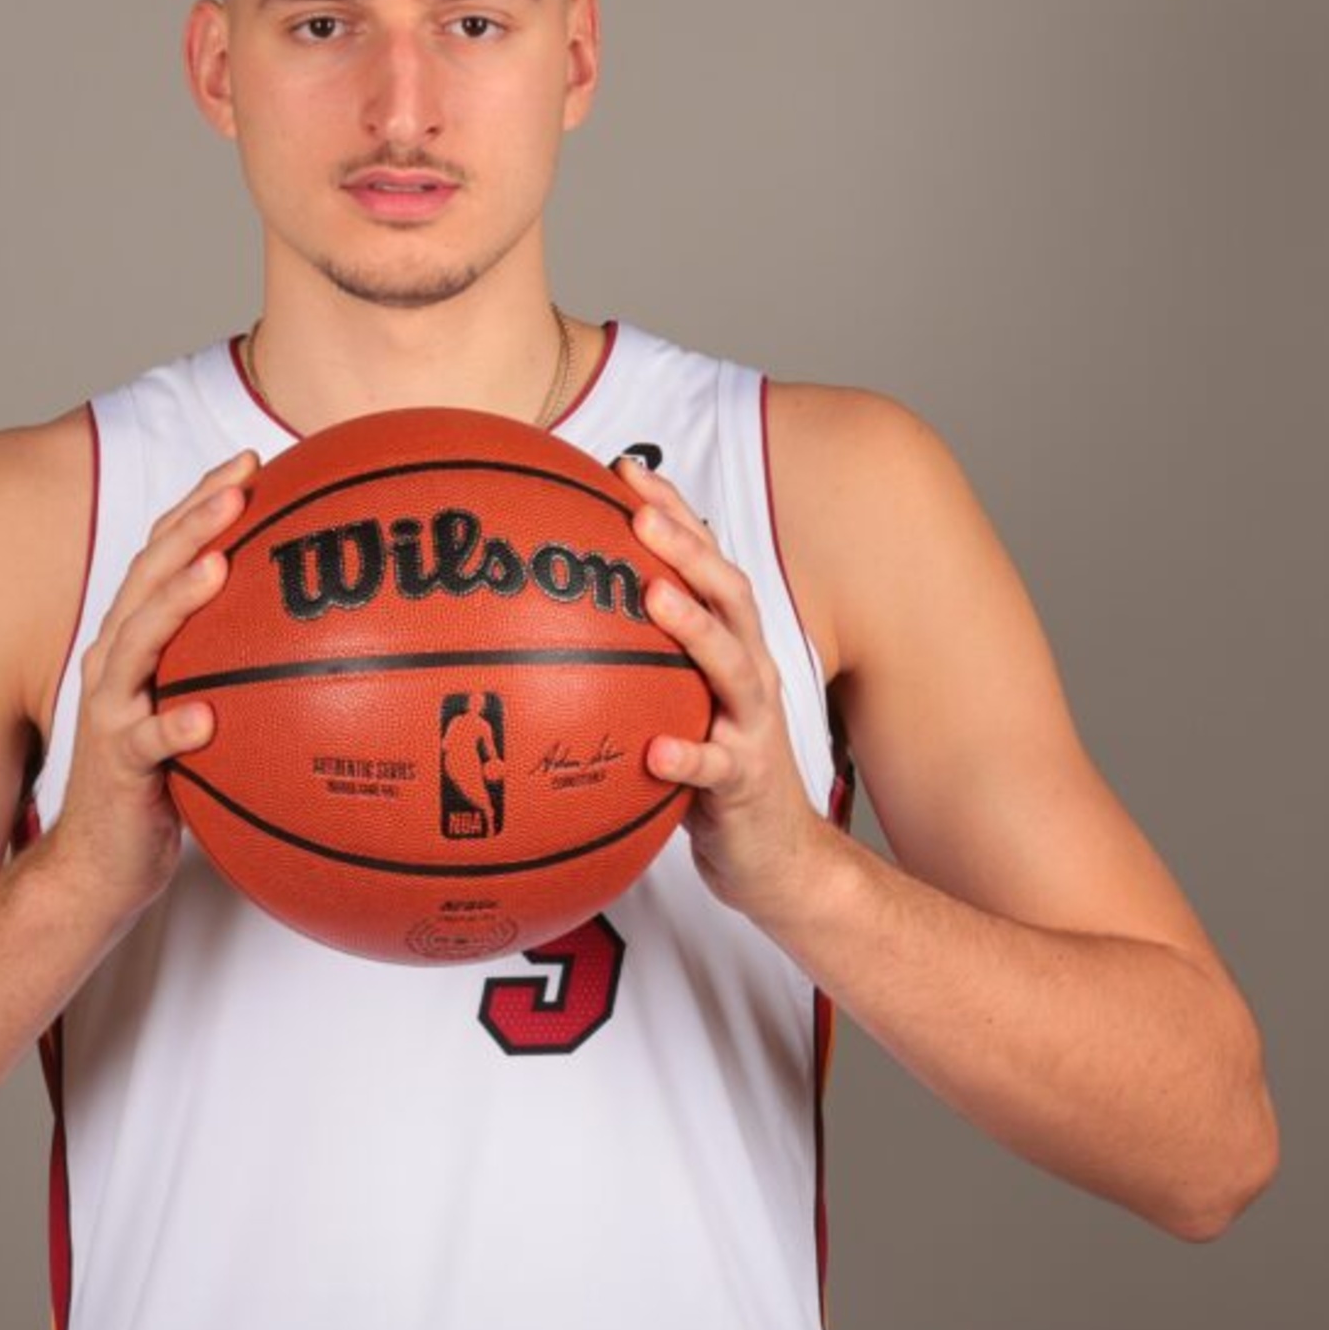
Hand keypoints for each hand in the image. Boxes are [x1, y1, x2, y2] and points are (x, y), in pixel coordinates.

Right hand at [37, 450, 258, 924]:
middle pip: (148, 577)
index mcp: (136, 640)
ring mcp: (112, 711)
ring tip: (217, 569)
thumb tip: (322, 630)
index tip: (251, 462)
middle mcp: (115, 661)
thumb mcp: (202, 707)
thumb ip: (236, 664)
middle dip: (192, 526)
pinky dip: (171, 725)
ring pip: (137, 642)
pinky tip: (203, 718)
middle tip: (240, 488)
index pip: (164, 554)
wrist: (100, 862)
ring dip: (176, 602)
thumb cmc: (163, 781)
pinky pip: (145, 742)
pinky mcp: (116, 765)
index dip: (200, 503)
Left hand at [617, 455, 834, 924]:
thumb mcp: (676, 703)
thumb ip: (637, 659)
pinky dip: (687, 756)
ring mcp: (751, 729)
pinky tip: (655, 749)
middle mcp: (750, 675)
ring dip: (695, 629)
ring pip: (733, 668)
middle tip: (639, 515)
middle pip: (729, 597)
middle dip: (688, 550)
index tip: (624, 469)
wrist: (776, 860)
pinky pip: (715, 768)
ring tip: (654, 597)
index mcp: (731, 648)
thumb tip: (552, 614)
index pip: (705, 564)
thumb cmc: (710, 771)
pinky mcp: (745, 785)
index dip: (672, 514)